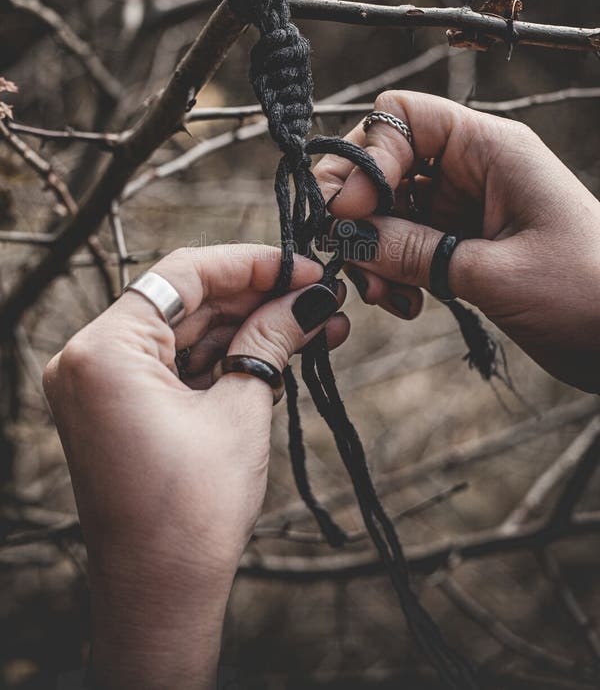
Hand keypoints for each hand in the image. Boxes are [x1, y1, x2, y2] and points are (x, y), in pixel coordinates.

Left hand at [43, 245, 347, 689]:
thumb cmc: (192, 511)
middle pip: (187, 302)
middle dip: (259, 301)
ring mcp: (101, 385)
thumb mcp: (241, 409)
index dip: (252, 265)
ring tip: (316, 327)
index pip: (184, 274)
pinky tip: (281, 354)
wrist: (160, 595)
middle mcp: (90, 359)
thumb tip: (313, 297)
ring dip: (249, 331)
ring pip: (186, 333)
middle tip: (321, 299)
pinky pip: (176, 364)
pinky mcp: (120, 407)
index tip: (304, 267)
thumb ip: (272, 339)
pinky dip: (224, 359)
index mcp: (104, 351)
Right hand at [314, 90, 599, 392]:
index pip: (403, 118)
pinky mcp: (466, 246)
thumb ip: (415, 252)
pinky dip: (394, 272)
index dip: (367, 156)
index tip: (350, 212)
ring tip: (381, 295)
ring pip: (392, 211)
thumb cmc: (590, 294)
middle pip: (388, 163)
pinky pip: (409, 246)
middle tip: (342, 250)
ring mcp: (468, 208)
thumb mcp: (494, 274)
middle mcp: (474, 170)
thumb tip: (347, 238)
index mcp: (491, 150)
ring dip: (373, 251)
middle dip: (358, 208)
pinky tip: (404, 304)